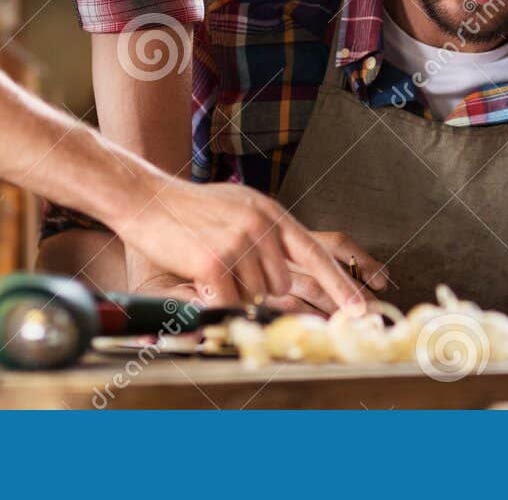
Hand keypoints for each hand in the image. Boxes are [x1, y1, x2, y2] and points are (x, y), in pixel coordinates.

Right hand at [135, 231, 388, 315]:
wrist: (146, 198)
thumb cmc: (189, 209)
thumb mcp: (239, 207)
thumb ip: (267, 235)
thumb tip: (284, 273)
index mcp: (270, 212)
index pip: (315, 253)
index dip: (340, 285)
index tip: (361, 309)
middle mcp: (260, 226)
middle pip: (279, 285)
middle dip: (255, 285)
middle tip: (225, 262)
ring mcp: (238, 244)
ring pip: (252, 296)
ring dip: (231, 289)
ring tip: (207, 260)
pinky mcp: (214, 263)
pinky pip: (227, 302)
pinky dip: (213, 298)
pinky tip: (197, 271)